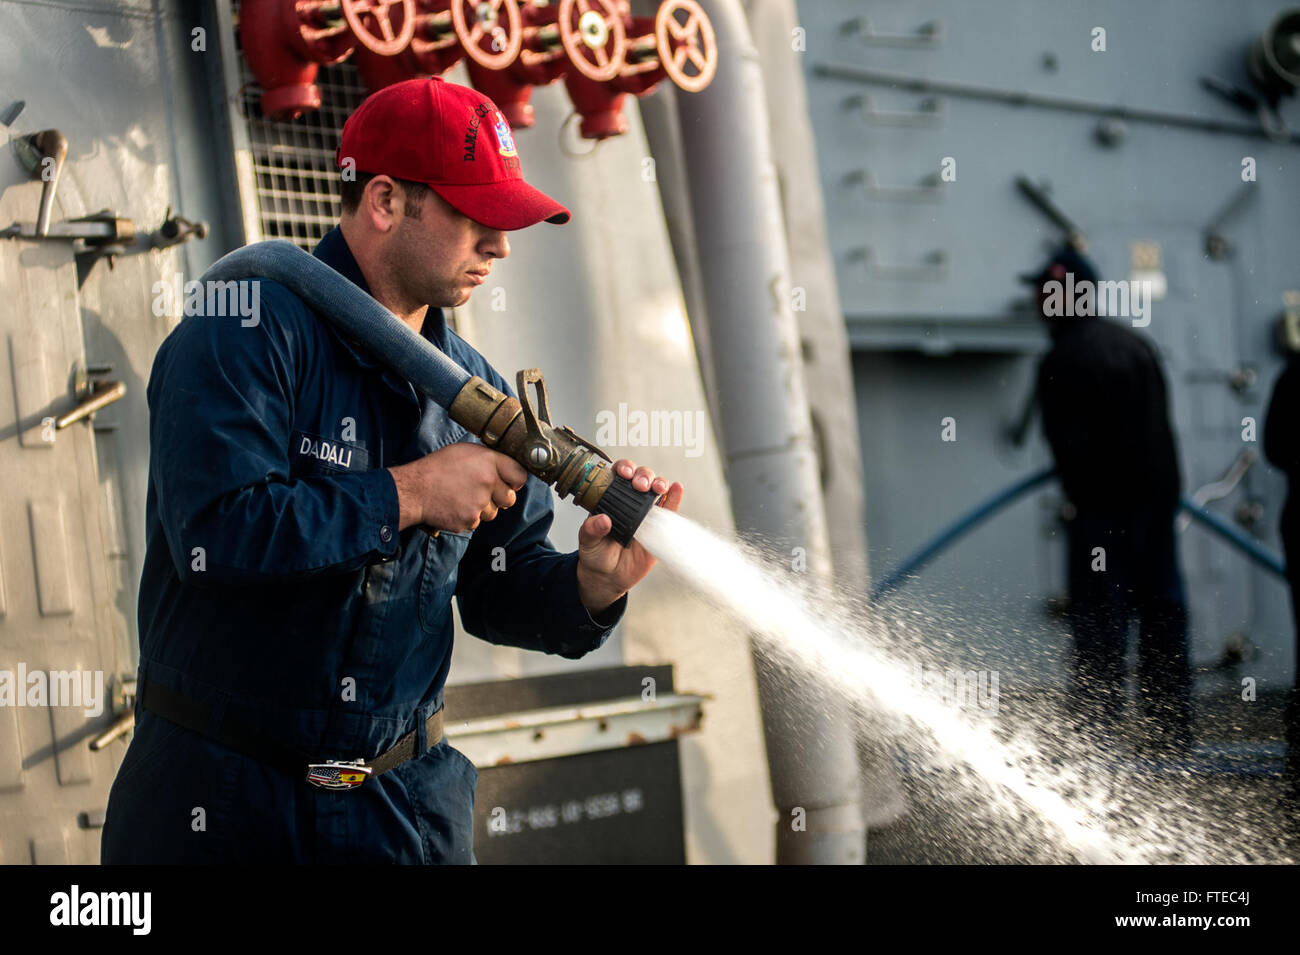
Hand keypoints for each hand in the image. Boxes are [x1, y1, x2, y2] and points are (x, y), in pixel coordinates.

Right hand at [388, 442, 527, 533]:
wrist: (414, 490)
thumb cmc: (437, 468)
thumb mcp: (464, 451)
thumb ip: (488, 459)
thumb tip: (505, 465)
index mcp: (489, 462)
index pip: (520, 475)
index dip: (514, 480)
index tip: (509, 482)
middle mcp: (488, 482)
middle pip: (510, 498)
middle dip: (499, 498)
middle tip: (482, 492)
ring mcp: (479, 503)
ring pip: (493, 512)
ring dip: (482, 508)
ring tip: (463, 497)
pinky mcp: (469, 520)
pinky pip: (477, 522)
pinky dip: (468, 517)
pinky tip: (455, 506)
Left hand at [576, 459, 683, 614]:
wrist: (609, 576)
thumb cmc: (596, 554)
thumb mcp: (587, 541)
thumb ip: (592, 529)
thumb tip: (602, 520)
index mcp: (610, 498)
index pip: (618, 475)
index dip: (624, 468)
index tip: (624, 474)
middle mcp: (630, 500)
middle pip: (640, 477)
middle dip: (643, 475)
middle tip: (640, 485)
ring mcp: (646, 511)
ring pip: (656, 488)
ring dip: (659, 482)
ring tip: (658, 487)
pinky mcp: (659, 526)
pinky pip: (669, 508)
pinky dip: (674, 497)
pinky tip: (676, 488)